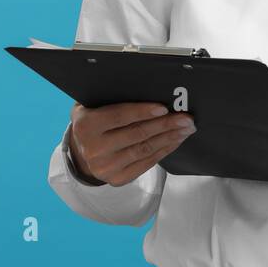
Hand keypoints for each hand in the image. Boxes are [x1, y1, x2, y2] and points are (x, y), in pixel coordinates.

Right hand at [68, 101, 195, 186]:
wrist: (82, 152)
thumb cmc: (94, 121)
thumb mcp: (91, 106)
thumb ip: (110, 97)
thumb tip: (146, 88)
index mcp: (86, 126)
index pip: (119, 116)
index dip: (143, 112)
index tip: (164, 108)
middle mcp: (94, 149)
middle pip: (137, 134)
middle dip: (165, 125)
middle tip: (185, 118)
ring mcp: (106, 166)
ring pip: (145, 149)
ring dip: (169, 138)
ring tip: (185, 129)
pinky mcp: (117, 178)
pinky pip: (147, 163)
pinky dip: (164, 150)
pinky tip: (175, 141)